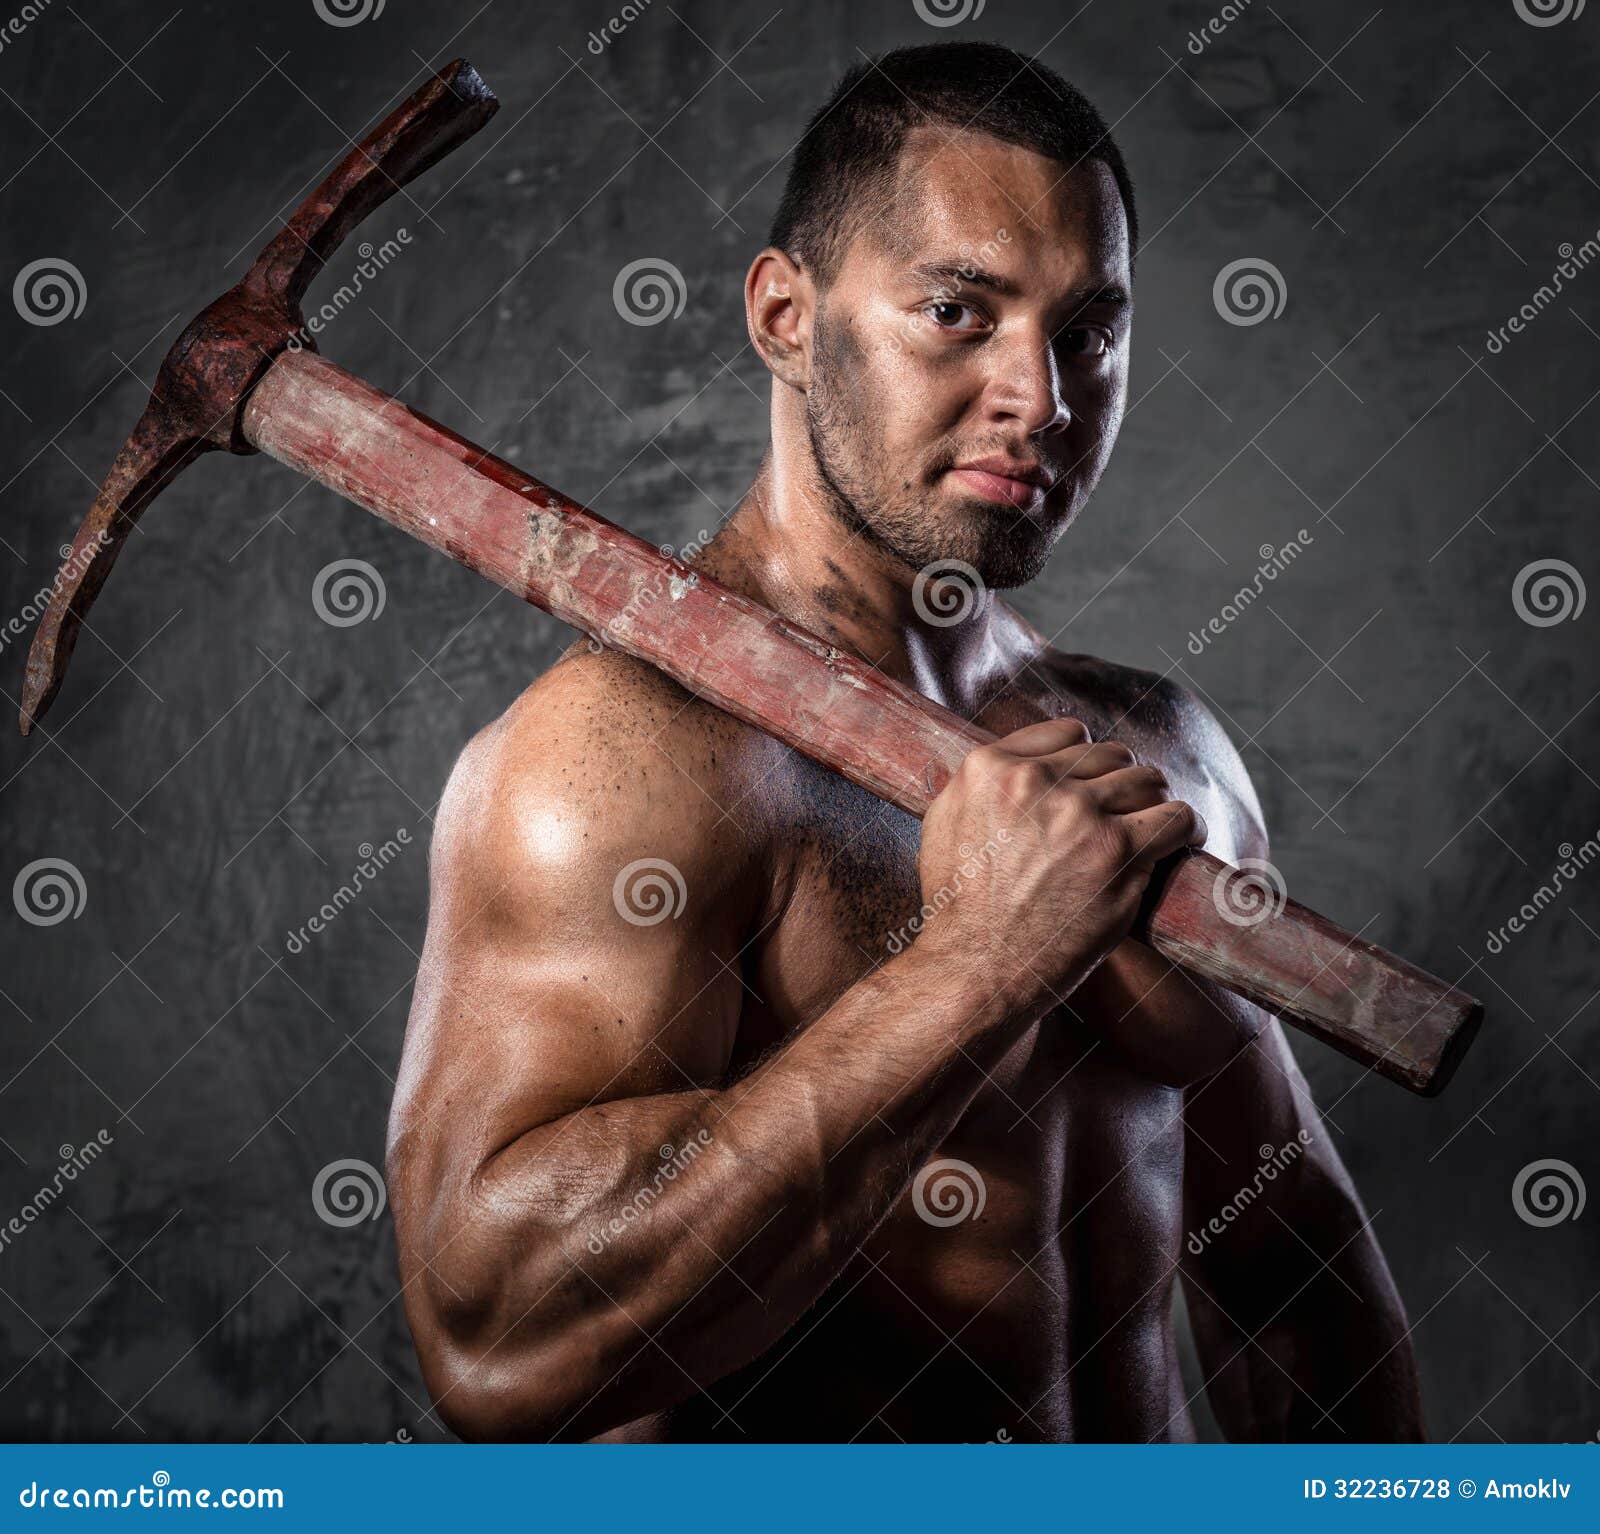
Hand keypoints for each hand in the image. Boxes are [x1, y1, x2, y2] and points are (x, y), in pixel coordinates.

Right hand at [912, 718, 1206, 1015]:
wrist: (976, 967)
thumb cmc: (958, 908)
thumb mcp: (942, 823)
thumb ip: (976, 782)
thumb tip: (1011, 760)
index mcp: (989, 767)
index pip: (1067, 733)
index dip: (1083, 761)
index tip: (1090, 786)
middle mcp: (1034, 781)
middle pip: (1110, 756)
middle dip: (1118, 784)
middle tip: (1119, 816)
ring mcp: (1079, 813)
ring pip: (1146, 780)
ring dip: (1150, 804)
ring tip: (1150, 827)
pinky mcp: (1118, 850)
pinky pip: (1176, 817)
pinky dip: (1184, 827)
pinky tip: (1180, 837)